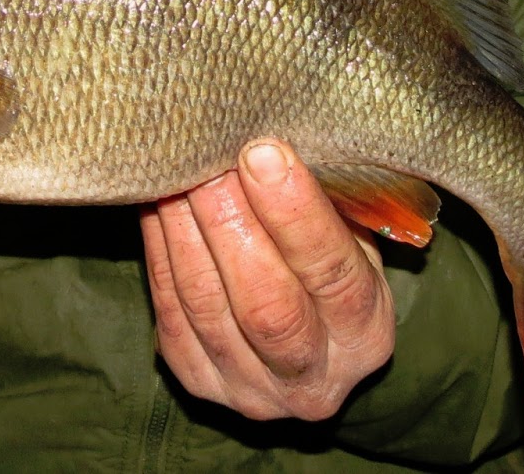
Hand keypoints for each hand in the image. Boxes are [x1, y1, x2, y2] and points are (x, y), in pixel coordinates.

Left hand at [139, 140, 394, 420]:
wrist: (301, 338)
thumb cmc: (328, 260)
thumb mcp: (350, 235)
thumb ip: (324, 198)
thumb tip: (271, 133)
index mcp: (365, 335)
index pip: (334, 276)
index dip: (296, 213)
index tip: (263, 151)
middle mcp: (311, 379)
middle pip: (266, 305)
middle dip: (231, 221)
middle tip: (209, 158)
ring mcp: (249, 389)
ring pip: (206, 303)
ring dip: (184, 227)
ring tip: (176, 168)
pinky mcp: (196, 379)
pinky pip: (169, 307)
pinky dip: (160, 246)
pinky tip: (158, 200)